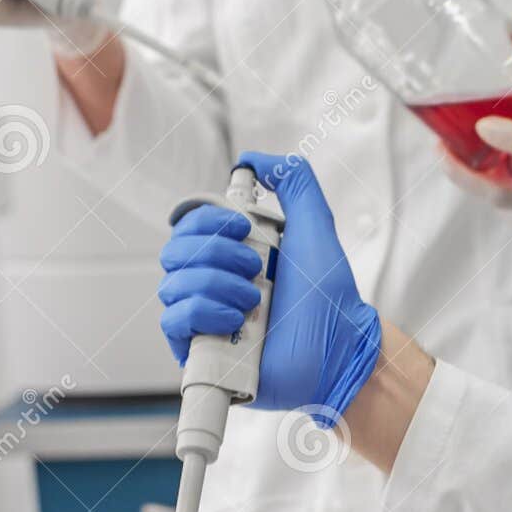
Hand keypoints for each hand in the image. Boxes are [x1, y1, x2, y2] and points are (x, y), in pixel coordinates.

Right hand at [158, 153, 382, 426]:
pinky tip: (236, 321)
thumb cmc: (329, 295)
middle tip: (256, 267)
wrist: (339, 347)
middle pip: (174, 252)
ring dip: (216, 285)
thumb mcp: (316, 224)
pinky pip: (174, 323)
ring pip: (173, 286)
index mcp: (230, 253)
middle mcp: (212, 284)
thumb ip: (293, 181)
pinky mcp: (201, 353)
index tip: (243, 227)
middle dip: (215, 253)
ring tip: (254, 300)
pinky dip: (204, 314)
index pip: (189, 225)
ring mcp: (205, 319)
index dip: (208, 221)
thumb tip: (254, 158)